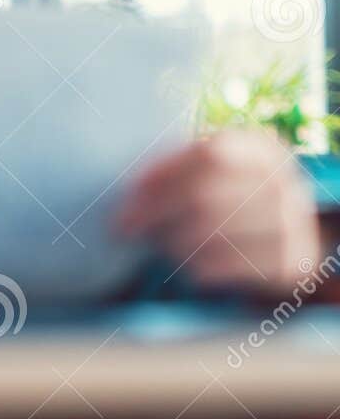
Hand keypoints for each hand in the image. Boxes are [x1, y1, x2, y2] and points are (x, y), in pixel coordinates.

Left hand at [116, 130, 319, 294]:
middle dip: (154, 214)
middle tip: (126, 229)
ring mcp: (293, 222)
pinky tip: (186, 265)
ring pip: (212, 234)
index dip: (161, 177)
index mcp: (260, 150)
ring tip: (158, 244)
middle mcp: (283, 182)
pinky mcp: (290, 262)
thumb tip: (132, 185)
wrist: (278, 242)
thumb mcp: (205, 175)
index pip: (209, 157)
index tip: (126, 198)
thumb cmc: (224, 201)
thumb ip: (173, 171)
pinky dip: (196, 267)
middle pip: (205, 197)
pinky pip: (227, 266)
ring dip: (172, 242)